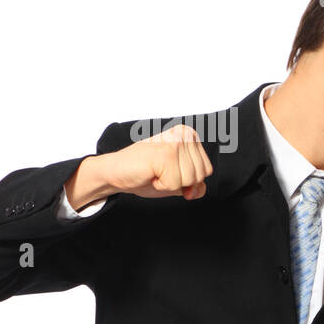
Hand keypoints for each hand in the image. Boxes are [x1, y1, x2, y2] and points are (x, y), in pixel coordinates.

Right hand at [85, 125, 213, 203]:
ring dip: (170, 183)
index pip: (207, 170)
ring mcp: (175, 142)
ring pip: (190, 180)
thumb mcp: (178, 182)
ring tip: (155, 171)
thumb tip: (198, 190)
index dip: (187, 179)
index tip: (168, 170)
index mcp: (190, 136)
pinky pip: (176, 183)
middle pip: (201, 175)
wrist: (116, 172)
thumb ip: (196, 185)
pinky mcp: (165, 153)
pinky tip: (150, 173)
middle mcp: (184, 134)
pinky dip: (161, 185)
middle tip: (160, 171)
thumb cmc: (146, 174)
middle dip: (180, 182)